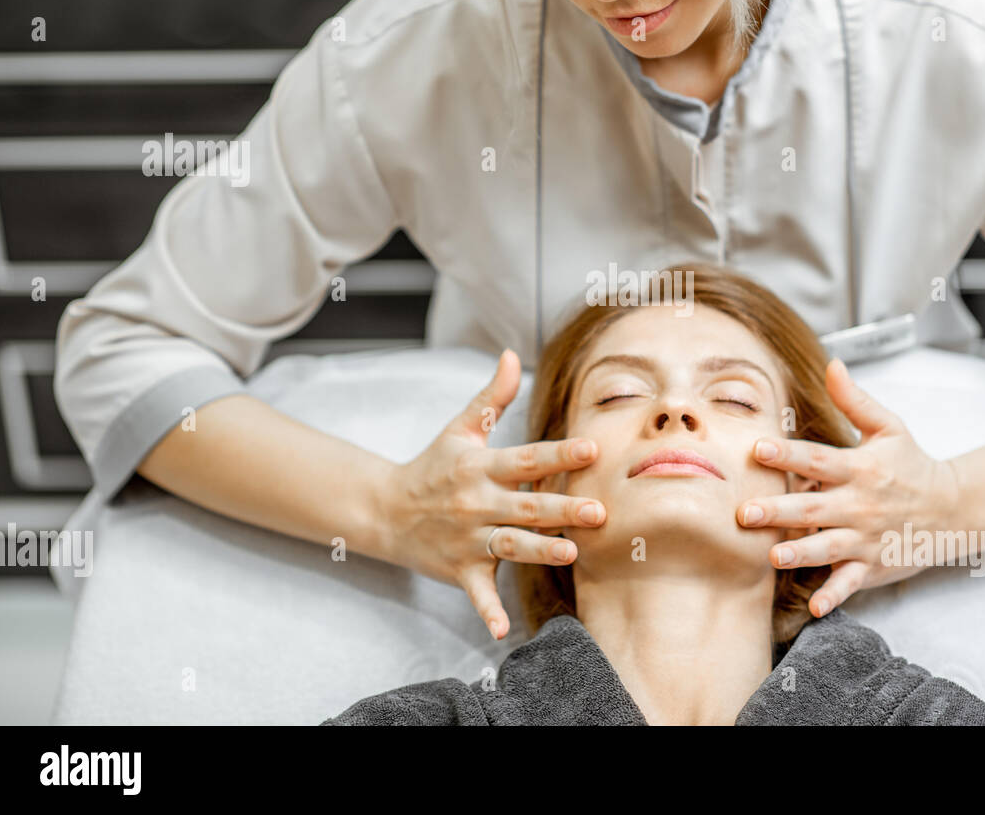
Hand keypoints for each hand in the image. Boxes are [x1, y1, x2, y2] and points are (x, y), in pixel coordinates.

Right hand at [377, 349, 604, 640]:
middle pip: (526, 506)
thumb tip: (512, 355)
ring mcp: (467, 539)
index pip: (525, 459)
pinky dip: (489, 611)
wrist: (385, 509)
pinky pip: (477, 593)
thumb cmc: (432, 466)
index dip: (558, 454)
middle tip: (599, 511)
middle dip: (562, 509)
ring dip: (540, 551)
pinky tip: (505, 630)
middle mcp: (476, 503)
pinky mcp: (460, 570)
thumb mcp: (459, 429)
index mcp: (480, 467)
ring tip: (572, 553)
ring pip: (510, 546)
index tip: (591, 449)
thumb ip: (491, 396)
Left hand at [737, 359, 961, 617]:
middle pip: (814, 507)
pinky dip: (834, 595)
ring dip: (800, 554)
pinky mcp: (873, 565)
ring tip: (772, 557)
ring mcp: (867, 538)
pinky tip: (814, 606)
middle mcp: (861, 504)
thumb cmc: (912, 464)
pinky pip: (851, 582)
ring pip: (828, 547)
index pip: (819, 459)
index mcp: (861, 468)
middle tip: (744, 513)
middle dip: (778, 511)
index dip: (789, 454)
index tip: (758, 449)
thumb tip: (832, 364)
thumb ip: (856, 400)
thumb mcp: (889, 428)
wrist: (953, 507)